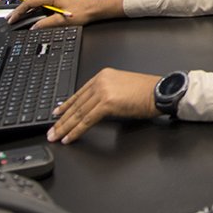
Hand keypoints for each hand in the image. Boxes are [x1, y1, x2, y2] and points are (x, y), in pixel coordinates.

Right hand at [6, 0, 123, 29]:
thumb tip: (35, 27)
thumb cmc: (85, 11)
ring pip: (38, 5)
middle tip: (11, 19)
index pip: (30, 2)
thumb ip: (47, 24)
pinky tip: (33, 18)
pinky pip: (44, 6)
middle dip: (20, 11)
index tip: (12, 18)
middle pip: (32, 2)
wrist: (98, 9)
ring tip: (19, 19)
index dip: (19, 11)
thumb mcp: (64, 20)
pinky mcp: (61, 2)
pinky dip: (37, 12)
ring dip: (28, 12)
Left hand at [47, 68, 161, 143]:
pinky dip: (76, 130)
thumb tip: (94, 110)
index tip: (57, 114)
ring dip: (65, 127)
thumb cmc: (147, 92)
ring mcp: (103, 91)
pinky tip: (69, 137)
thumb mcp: (122, 89)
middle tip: (52, 130)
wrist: (160, 92)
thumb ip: (107, 95)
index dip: (66, 106)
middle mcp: (101, 81)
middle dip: (61, 120)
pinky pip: (87, 120)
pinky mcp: (107, 103)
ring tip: (56, 136)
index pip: (79, 93)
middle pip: (76, 104)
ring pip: (79, 113)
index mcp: (103, 76)